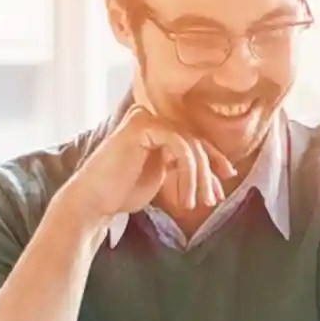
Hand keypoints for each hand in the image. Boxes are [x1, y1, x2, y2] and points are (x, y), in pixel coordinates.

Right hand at [61, 105, 236, 221]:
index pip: (193, 139)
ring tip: (193, 204)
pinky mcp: (142, 125)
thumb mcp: (164, 176)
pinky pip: (180, 147)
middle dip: (207, 173)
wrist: (94, 201)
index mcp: (155, 126)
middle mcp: (150, 116)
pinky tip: (184, 198)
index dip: (213, 160)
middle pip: (195, 141)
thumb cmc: (124, 191)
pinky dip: (187, 174)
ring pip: (190, 145)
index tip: (225, 181)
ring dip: (198, 179)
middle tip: (212, 200)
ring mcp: (145, 117)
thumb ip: (186, 168)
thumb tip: (221, 173)